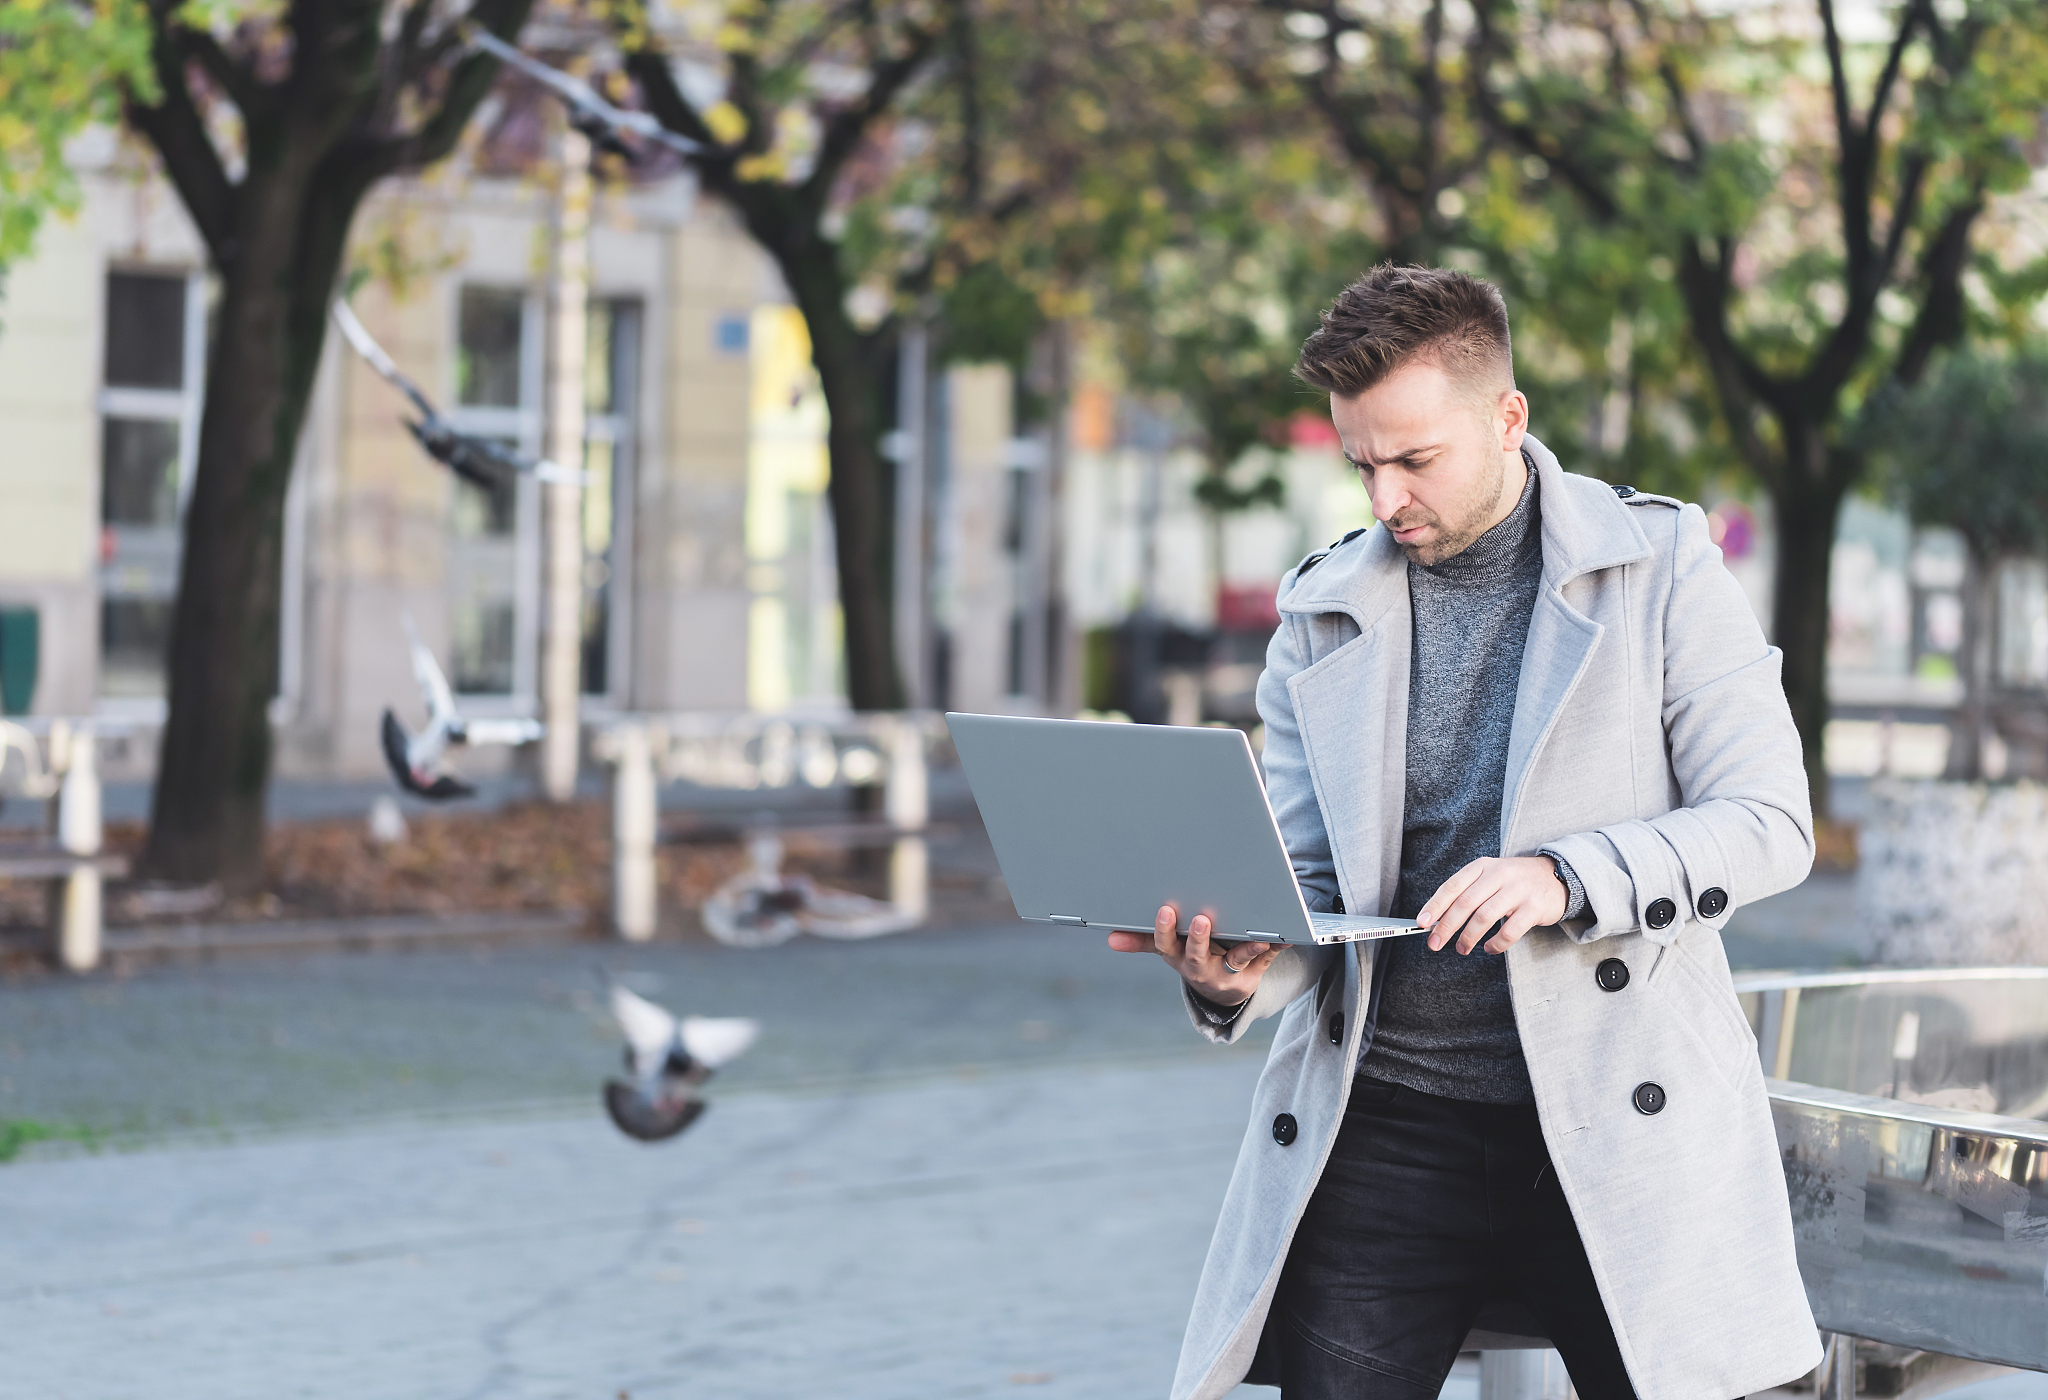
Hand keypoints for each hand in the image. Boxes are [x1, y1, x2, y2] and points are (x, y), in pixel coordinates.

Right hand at [1106, 904, 1280, 1004]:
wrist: (1224, 990)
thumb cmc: (1194, 957)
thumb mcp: (1169, 950)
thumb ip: (1142, 941)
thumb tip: (1110, 939)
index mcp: (1179, 958)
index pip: (1167, 946)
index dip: (1166, 931)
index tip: (1166, 911)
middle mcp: (1202, 969)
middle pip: (1198, 956)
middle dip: (1199, 940)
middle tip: (1202, 919)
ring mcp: (1230, 972)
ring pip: (1237, 960)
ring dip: (1246, 948)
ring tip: (1256, 936)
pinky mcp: (1256, 972)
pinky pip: (1268, 958)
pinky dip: (1278, 946)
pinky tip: (1288, 934)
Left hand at [1418, 856, 1567, 955]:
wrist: (1556, 876)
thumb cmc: (1515, 881)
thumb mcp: (1490, 876)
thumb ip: (1468, 893)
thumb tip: (1438, 919)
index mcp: (1482, 866)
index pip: (1453, 886)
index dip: (1435, 905)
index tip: (1422, 922)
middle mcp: (1499, 874)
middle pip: (1465, 903)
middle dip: (1446, 926)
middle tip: (1435, 943)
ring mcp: (1518, 890)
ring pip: (1484, 917)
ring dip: (1468, 937)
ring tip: (1461, 948)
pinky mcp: (1534, 907)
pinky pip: (1509, 931)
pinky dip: (1496, 944)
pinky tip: (1490, 948)